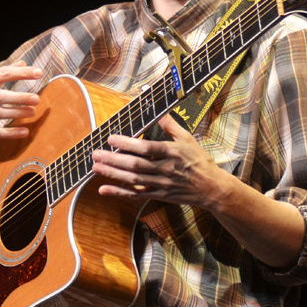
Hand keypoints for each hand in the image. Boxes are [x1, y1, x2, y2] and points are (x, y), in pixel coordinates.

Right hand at [0, 63, 43, 139]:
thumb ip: (0, 73)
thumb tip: (22, 64)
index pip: (2, 74)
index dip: (21, 73)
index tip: (38, 73)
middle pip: (0, 96)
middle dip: (19, 97)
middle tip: (36, 98)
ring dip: (16, 113)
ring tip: (32, 112)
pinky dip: (9, 133)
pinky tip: (23, 132)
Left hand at [91, 114, 223, 206]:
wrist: (212, 188)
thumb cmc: (199, 161)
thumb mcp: (188, 139)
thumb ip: (171, 125)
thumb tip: (159, 110)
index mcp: (172, 153)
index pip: (147, 148)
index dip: (128, 143)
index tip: (111, 138)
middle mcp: (166, 169)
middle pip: (136, 165)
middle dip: (114, 159)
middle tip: (95, 153)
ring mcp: (161, 183)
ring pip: (133, 180)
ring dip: (113, 173)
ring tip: (95, 167)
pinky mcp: (158, 195)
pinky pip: (136, 195)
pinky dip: (119, 193)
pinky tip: (103, 189)